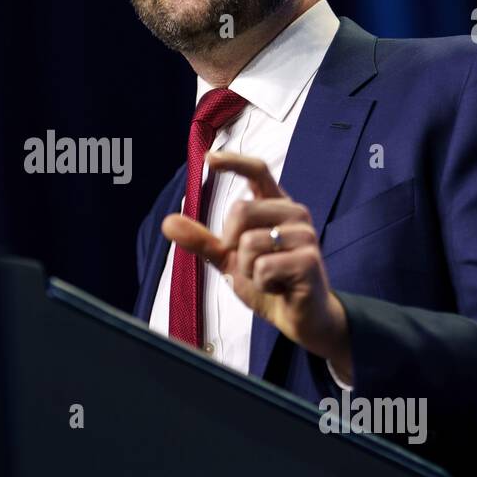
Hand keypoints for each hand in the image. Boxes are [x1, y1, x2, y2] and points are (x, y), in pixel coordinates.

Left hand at [162, 150, 353, 380]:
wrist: (300, 318)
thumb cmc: (270, 282)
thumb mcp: (229, 259)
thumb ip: (202, 240)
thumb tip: (167, 222)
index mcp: (276, 206)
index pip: (258, 171)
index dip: (234, 162)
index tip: (209, 159)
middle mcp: (294, 214)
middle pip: (241, 210)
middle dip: (231, 243)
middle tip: (250, 263)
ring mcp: (305, 236)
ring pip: (248, 242)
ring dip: (248, 269)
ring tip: (268, 277)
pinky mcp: (309, 260)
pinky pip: (263, 267)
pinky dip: (261, 283)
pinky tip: (279, 287)